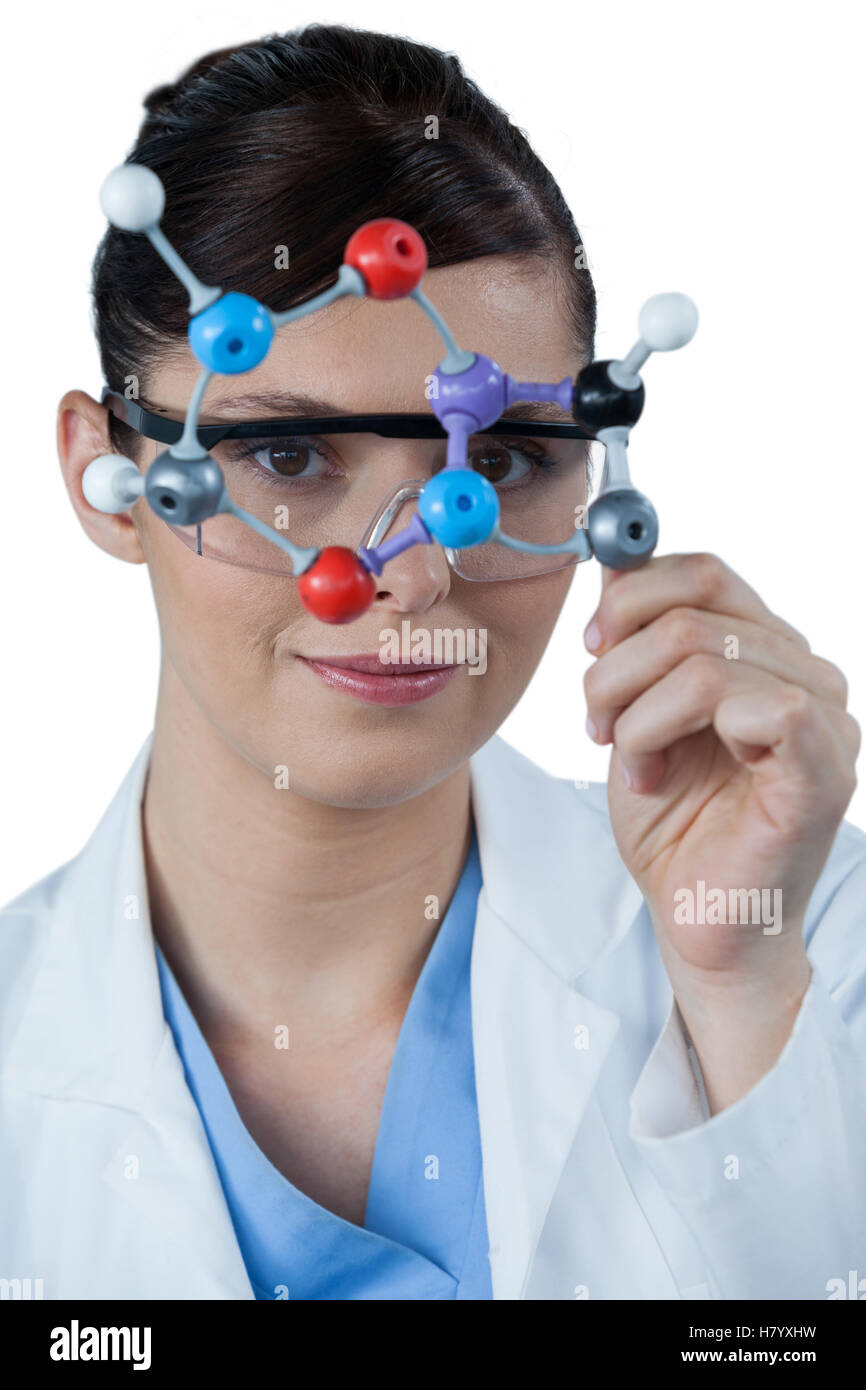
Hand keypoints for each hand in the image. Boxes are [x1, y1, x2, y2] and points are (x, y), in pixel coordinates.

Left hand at [583, 553, 860, 1109]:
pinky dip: (668, 733)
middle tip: (596, 721)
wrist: (696, 921)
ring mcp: (826, 721)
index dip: (632, 595)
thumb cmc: (675, 824)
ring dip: (633, 710)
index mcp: (771, 652)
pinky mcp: (822, 770)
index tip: (589, 645)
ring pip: (702, 656)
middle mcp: (809, 675)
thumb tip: (612, 566)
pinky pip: (750, 702)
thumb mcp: (636, 713)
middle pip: (695, 608)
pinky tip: (656, 776)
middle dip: (617, 664)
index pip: (706, 573)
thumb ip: (636, 642)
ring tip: (630, 762)